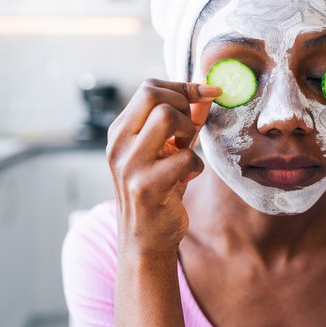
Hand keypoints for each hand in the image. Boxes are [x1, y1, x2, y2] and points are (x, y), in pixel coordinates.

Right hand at [106, 79, 221, 256]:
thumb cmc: (159, 190)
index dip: (182, 87)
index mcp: (120, 131)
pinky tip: (187, 179)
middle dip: (183, 104)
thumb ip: (184, 120)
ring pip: (166, 117)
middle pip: (153, 94)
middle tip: (189, 130)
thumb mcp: (168, 150)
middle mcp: (118, 144)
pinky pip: (185, 158)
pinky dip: (195, 166)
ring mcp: (129, 165)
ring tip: (185, 151)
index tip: (206, 94)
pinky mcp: (146, 186)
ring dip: (188, 131)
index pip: (148, 88)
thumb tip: (207, 92)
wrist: (145, 239)